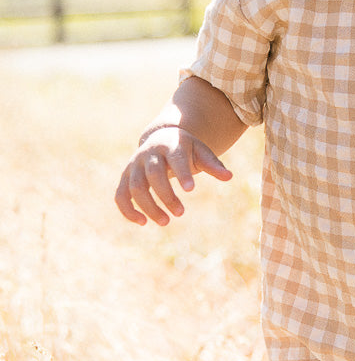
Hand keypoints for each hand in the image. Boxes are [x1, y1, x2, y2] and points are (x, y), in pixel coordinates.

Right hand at [115, 127, 231, 225]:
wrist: (161, 138)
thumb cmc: (185, 149)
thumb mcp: (200, 152)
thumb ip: (213, 164)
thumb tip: (229, 177)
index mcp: (170, 145)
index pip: (175, 159)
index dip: (182, 173)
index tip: (191, 189)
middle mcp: (149, 154)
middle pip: (153, 175)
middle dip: (166, 195)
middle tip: (181, 213)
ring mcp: (134, 165)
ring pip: (135, 187)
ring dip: (148, 206)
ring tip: (165, 222)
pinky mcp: (125, 177)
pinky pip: (120, 194)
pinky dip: (127, 209)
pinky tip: (142, 222)